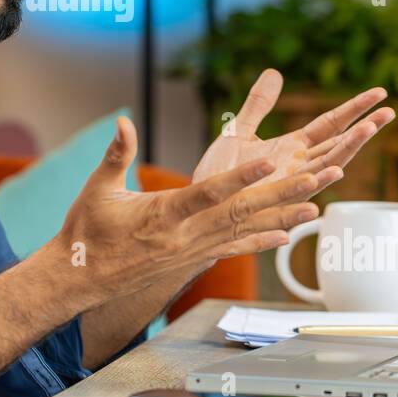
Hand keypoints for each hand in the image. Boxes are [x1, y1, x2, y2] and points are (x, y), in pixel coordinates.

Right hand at [50, 116, 328, 308]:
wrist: (82, 277)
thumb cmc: (86, 230)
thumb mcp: (98, 188)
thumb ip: (117, 153)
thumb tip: (124, 120)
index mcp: (162, 214)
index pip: (208, 192)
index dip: (240, 177)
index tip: (269, 160)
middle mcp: (184, 236)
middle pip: (240, 212)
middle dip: (279, 194)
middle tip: (315, 177)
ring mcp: (191, 251)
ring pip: (244, 231)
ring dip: (281, 218)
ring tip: (315, 207)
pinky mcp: (192, 259)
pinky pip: (233, 249)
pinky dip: (261, 241)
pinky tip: (285, 235)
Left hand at [194, 69, 394, 195]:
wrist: (201, 205)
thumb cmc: (221, 173)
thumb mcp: (239, 130)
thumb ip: (258, 104)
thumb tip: (275, 72)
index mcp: (293, 148)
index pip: (331, 124)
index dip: (355, 108)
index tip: (380, 93)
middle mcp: (298, 167)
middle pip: (338, 145)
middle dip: (363, 130)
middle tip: (388, 112)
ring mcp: (288, 187)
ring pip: (325, 168)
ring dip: (347, 150)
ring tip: (366, 131)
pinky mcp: (273, 204)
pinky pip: (300, 193)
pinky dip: (317, 183)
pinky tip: (333, 173)